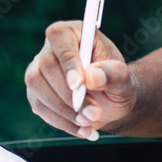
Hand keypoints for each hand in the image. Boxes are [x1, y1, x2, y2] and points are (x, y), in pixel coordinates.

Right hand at [24, 20, 136, 137]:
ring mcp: (39, 70)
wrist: (111, 101)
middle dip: (69, 94)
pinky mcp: (36, 93)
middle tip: (94, 112)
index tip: (78, 84)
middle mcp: (51, 48)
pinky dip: (61, 121)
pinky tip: (82, 129)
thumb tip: (92, 76)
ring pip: (37, 86)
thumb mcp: (124, 79)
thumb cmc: (117, 83)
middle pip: (46, 66)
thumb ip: (114, 74)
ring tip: (90, 121)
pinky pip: (40, 106)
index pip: (60, 37)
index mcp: (74, 32)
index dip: (67, 61)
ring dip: (63, 109)